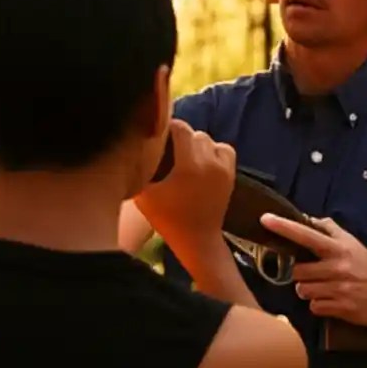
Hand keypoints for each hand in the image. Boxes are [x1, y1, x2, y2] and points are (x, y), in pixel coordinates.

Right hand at [132, 119, 235, 250]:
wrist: (198, 239)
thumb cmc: (167, 218)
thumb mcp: (144, 194)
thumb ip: (140, 167)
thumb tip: (134, 144)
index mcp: (189, 165)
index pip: (180, 128)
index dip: (166, 129)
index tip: (157, 139)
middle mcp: (210, 162)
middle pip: (194, 133)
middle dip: (180, 139)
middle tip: (168, 151)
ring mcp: (224, 168)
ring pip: (209, 140)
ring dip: (196, 145)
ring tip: (184, 158)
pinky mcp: (231, 174)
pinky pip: (223, 149)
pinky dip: (212, 151)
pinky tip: (200, 162)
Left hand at [259, 214, 366, 326]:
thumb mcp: (354, 244)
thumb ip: (331, 230)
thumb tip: (309, 219)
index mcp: (339, 249)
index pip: (306, 235)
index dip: (284, 227)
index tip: (265, 219)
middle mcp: (338, 267)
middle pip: (298, 270)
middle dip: (302, 274)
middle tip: (314, 274)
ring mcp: (339, 289)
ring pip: (303, 290)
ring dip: (309, 290)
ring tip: (325, 288)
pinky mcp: (341, 308)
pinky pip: (314, 307)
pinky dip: (319, 305)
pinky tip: (332, 301)